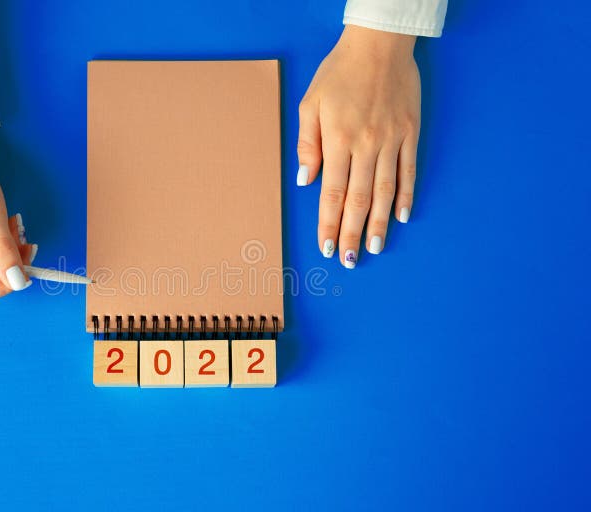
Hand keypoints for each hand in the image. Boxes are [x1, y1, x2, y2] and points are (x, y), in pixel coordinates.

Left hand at [297, 24, 419, 267]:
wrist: (379, 44)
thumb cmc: (339, 73)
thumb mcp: (310, 104)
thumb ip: (308, 144)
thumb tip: (307, 181)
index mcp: (338, 140)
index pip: (331, 193)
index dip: (328, 224)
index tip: (325, 247)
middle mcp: (366, 145)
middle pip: (358, 200)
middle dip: (351, 233)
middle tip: (348, 259)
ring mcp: (391, 140)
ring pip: (384, 191)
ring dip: (379, 223)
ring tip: (375, 248)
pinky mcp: (410, 133)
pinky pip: (408, 170)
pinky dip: (405, 195)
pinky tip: (402, 216)